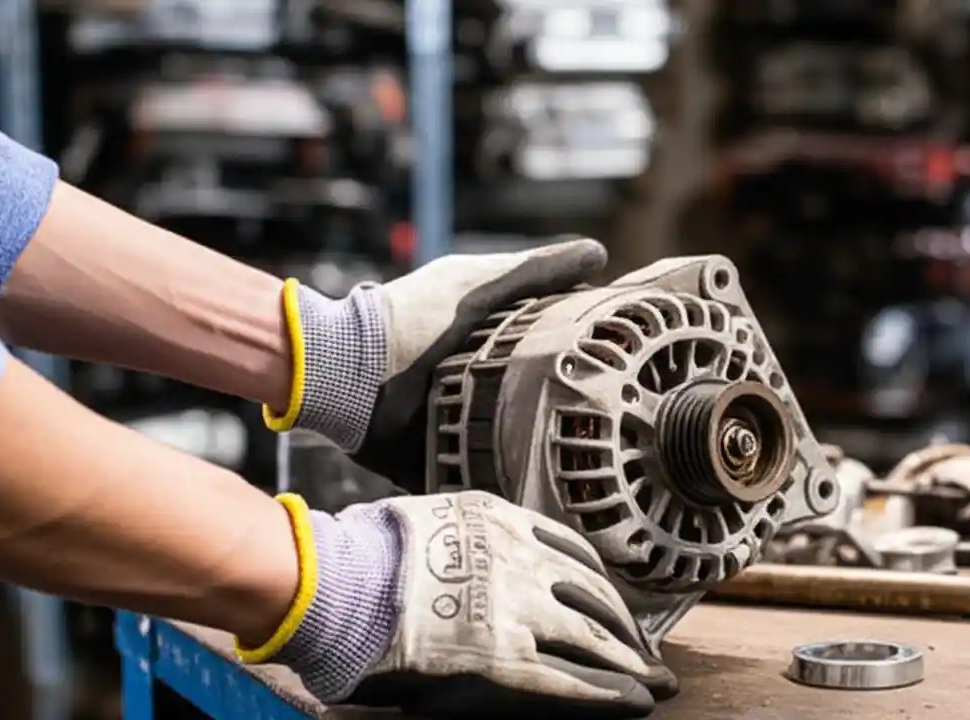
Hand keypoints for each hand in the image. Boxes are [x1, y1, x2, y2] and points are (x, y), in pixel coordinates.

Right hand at [244, 491, 676, 718]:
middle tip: (650, 652)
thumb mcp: (432, 520)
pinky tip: (633, 701)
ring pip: (593, 636)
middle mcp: (521, 560)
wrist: (332, 584)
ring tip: (651, 681)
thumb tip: (484, 553)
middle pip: (594, 596)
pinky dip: (607, 691)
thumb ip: (472, 535)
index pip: (577, 555)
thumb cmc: (364, 555)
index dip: (603, 587)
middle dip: (627, 628)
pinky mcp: (505, 658)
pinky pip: (571, 676)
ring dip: (628, 661)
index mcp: (504, 522)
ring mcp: (517, 610)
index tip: (618, 606)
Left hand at [263, 238, 606, 486]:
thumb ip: (533, 269)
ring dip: (541, 469)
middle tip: (613, 447)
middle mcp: (480, 397)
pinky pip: (476, 489)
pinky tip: (536, 506)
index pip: (554, 367)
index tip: (626, 385)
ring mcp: (457, 436)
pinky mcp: (434, 470)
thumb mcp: (475, 282)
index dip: (588, 374)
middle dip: (570, 431)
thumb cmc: (408, 316)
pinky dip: (498, 496)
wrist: (343, 369)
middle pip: (540, 417)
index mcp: (493, 356)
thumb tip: (600, 252)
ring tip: (585, 485)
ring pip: (514, 458)